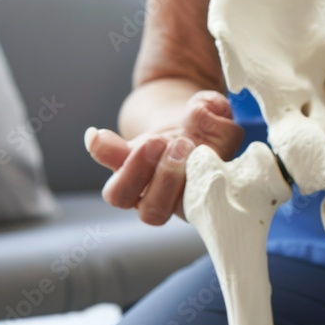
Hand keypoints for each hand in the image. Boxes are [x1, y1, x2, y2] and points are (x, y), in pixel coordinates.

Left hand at [84, 91, 244, 224]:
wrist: (189, 122)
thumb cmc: (211, 135)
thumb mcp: (224, 128)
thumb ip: (221, 124)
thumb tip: (201, 112)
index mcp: (195, 202)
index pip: (189, 213)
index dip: (193, 190)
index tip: (202, 157)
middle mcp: (163, 201)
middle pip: (153, 212)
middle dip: (166, 179)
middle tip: (181, 145)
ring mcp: (137, 184)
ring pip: (121, 196)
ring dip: (135, 170)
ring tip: (156, 140)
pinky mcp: (120, 160)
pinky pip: (104, 158)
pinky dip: (101, 146)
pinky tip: (99, 132)